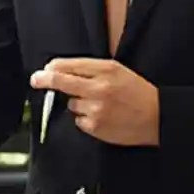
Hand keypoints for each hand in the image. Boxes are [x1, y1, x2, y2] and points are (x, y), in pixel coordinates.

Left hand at [30, 58, 159, 145]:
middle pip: (61, 82)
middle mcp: (99, 88)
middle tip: (35, 79)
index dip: (52, 68)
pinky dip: (85, 118)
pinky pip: (79, 120)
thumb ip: (90, 69)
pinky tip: (102, 116)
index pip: (69, 66)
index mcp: (105, 70)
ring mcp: (96, 109)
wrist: (158, 117)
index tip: (43, 70)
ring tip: (99, 104)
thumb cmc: (137, 92)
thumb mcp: (117, 71)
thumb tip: (60, 70)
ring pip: (71, 104)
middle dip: (44, 80)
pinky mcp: (95, 126)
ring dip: (78, 103)